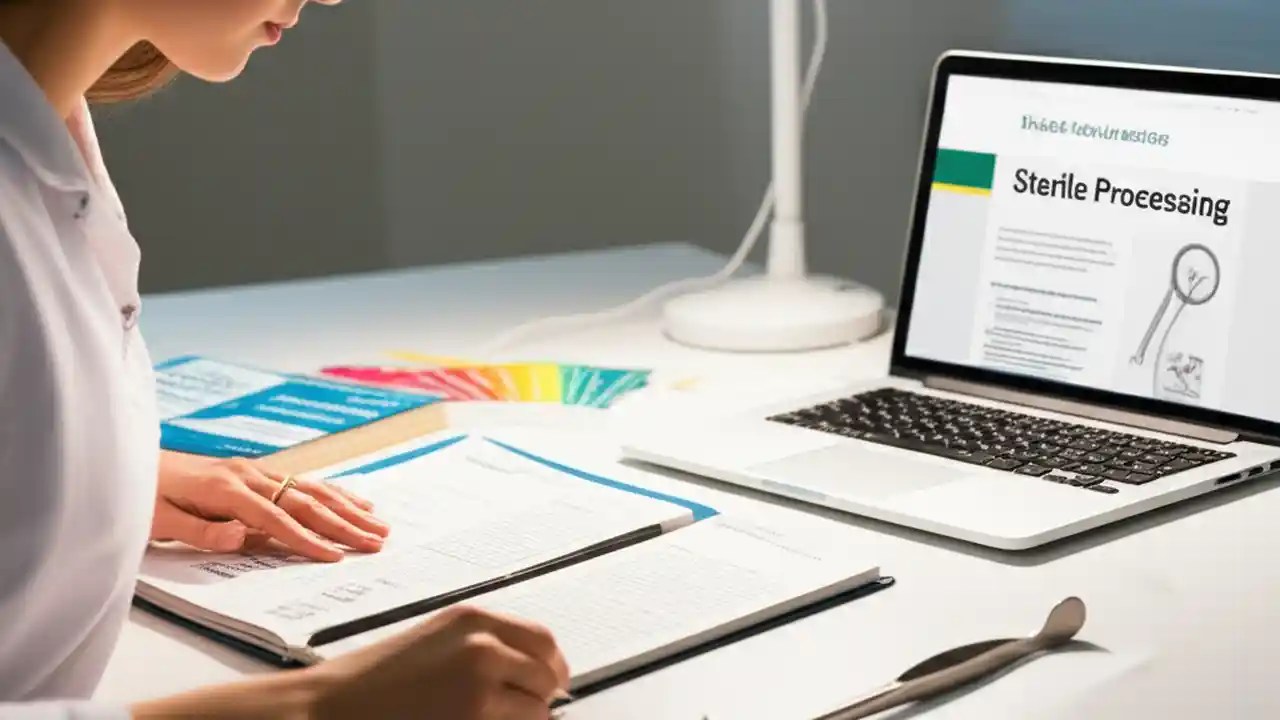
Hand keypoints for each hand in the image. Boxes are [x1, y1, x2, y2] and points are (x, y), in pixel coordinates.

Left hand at [151, 450, 389, 561]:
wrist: (127, 462)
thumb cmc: (141, 498)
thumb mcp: (159, 521)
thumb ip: (202, 530)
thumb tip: (242, 538)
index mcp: (225, 488)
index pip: (276, 519)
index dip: (306, 540)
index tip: (335, 557)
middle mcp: (248, 474)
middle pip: (306, 501)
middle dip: (344, 524)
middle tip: (377, 542)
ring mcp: (255, 470)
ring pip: (312, 489)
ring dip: (348, 508)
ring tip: (379, 524)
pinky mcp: (257, 472)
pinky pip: (303, 483)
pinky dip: (333, 493)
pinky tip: (354, 502)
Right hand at [308, 605, 571, 719]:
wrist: (331, 706)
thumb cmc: (375, 679)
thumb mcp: (438, 640)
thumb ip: (485, 645)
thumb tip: (535, 670)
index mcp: (475, 619)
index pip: (544, 641)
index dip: (551, 667)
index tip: (550, 683)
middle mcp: (484, 647)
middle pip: (547, 677)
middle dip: (539, 697)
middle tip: (521, 709)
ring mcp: (481, 688)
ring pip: (537, 712)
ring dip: (523, 719)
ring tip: (488, 718)